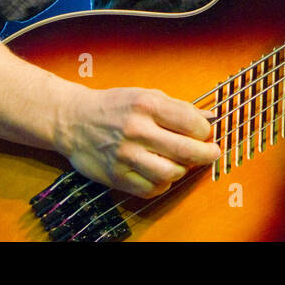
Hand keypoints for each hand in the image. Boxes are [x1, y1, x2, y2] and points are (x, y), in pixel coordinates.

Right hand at [54, 86, 220, 196]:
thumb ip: (179, 107)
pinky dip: (162, 184)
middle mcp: (137, 130)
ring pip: (170, 173)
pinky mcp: (116, 176)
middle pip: (186, 151)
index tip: (205, 133)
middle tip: (211, 153)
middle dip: (206, 154)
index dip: (205, 131)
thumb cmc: (114, 106)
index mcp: (147, 105)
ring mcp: (126, 155)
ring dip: (181, 170)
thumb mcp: (147, 95)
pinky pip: (151, 188)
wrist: (73, 120)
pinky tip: (160, 173)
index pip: (192, 123)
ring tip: (180, 162)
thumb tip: (210, 118)